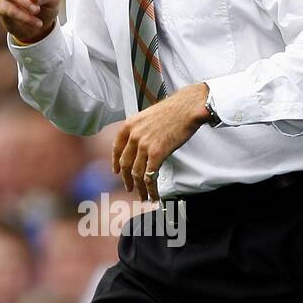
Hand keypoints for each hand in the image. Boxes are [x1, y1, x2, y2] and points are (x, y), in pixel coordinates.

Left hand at [112, 83, 209, 200]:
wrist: (187, 107)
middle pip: (125, 164)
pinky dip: (151, 189)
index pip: (117, 148)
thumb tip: (142, 143)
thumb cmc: (174, 109)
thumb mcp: (149, 116)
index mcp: (130, 125)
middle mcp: (134, 136)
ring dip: (139, 187)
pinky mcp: (157, 154)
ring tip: (142, 195)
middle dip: (126, 179)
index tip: (116, 171)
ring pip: (136, 173)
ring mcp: (144, 145)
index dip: (115, 162)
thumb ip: (142, 130)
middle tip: (129, 187)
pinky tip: (153, 194)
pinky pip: (150, 176)